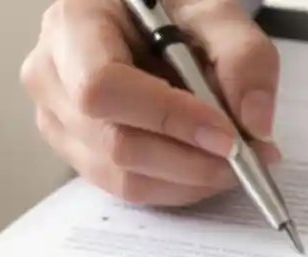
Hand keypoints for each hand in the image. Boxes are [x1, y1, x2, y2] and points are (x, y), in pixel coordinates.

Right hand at [20, 0, 280, 205]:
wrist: (152, 22)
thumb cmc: (174, 12)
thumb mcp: (216, 14)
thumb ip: (244, 59)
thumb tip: (254, 124)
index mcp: (74, 23)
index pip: (103, 86)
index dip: (167, 118)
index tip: (227, 135)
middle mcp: (52, 75)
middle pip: (115, 142)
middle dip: (191, 159)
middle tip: (248, 155)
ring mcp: (58, 120)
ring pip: (123, 175)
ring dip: (191, 179)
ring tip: (236, 160)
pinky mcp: (78, 153)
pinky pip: (128, 188)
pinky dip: (179, 187)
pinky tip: (208, 166)